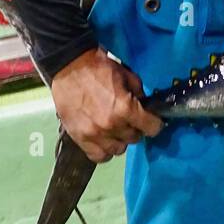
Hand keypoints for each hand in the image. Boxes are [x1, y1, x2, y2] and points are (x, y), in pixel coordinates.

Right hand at [50, 47, 162, 162]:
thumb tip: (145, 108)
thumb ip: (139, 95)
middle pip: (135, 138)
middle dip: (136, 129)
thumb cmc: (100, 68)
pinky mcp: (79, 138)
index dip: (155, 124)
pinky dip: (104, 150)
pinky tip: (104, 139)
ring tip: (116, 129)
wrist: (69, 67)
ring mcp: (94, 134)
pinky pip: (98, 156)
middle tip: (130, 120)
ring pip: (118, 149)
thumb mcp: (128, 76)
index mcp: (125, 108)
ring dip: (120, 140)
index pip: (152, 128)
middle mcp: (111, 125)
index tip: (152, 121)